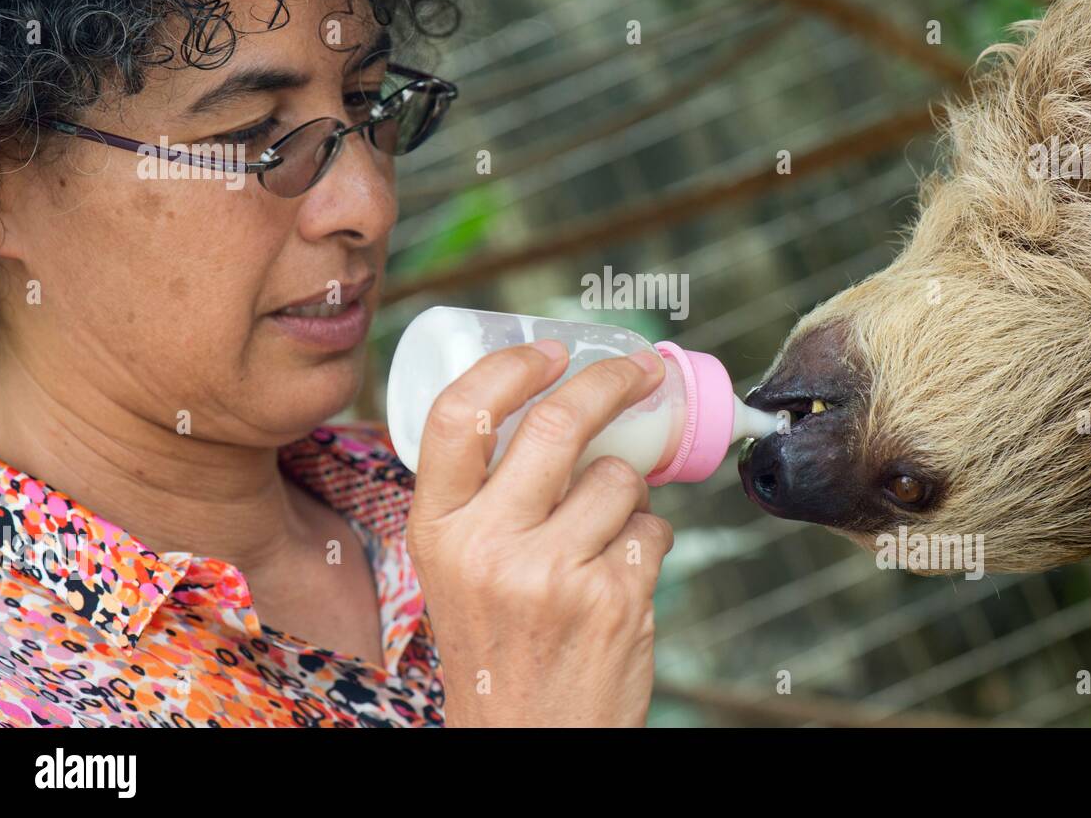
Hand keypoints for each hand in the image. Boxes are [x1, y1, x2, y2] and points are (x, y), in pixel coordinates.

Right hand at [405, 340, 673, 726]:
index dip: (511, 367)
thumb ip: (487, 500)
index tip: (552, 349)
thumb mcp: (459, 570)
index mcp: (437, 530)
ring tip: (604, 539)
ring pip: (620, 478)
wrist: (527, 740)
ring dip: (629, 494)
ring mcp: (553, 573)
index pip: (460, 417)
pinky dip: (649, 540)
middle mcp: (487, 547)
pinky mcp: (613, 598)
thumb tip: (557, 409)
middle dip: (612, 381)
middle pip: (558, 424)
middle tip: (640, 370)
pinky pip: (653, 528)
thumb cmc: (500, 648)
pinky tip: (622, 577)